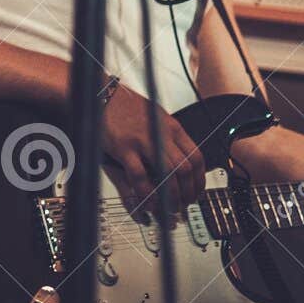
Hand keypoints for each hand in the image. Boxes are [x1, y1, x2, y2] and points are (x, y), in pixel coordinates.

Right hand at [100, 84, 205, 220]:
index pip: (196, 157)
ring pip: (169, 173)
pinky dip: (147, 193)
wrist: (104, 94)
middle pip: (185, 169)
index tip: (195, 192)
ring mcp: (143, 141)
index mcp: (172, 127)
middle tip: (183, 205)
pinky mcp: (124, 148)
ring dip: (171, 196)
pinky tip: (148, 202)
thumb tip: (181, 161)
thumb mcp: (158, 117)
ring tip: (168, 208)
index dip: (199, 180)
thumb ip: (169, 137)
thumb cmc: (128, 107)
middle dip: (187, 193)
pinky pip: (140, 177)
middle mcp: (161, 134)